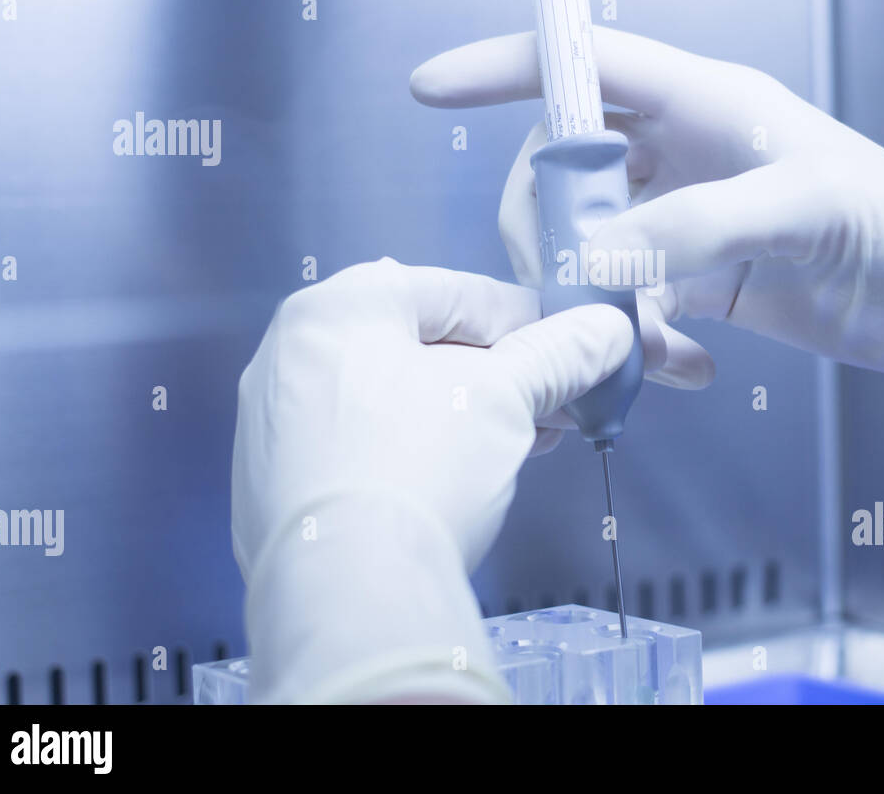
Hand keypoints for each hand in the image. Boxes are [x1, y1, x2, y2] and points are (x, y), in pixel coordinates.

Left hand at [232, 257, 632, 701]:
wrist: (348, 591)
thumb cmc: (422, 467)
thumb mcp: (508, 398)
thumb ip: (561, 352)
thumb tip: (610, 329)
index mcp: (339, 304)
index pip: (459, 292)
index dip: (530, 320)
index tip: (575, 347)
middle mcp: (291, 349)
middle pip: (423, 344)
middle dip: (499, 375)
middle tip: (555, 404)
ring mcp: (274, 418)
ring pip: (392, 395)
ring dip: (463, 413)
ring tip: (521, 442)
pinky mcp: (273, 481)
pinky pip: (359, 442)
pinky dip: (412, 448)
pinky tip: (458, 478)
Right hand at [411, 28, 883, 531]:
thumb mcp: (803, 213)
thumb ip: (694, 227)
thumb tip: (594, 256)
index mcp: (707, 103)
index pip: (587, 65)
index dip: (506, 67)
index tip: (432, 86)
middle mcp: (685, 153)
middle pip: (564, 169)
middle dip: (551, 231)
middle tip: (572, 291)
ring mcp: (688, 217)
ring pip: (590, 245)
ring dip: (594, 301)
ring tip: (636, 349)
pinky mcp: (699, 278)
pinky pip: (629, 301)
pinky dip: (637, 340)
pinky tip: (680, 369)